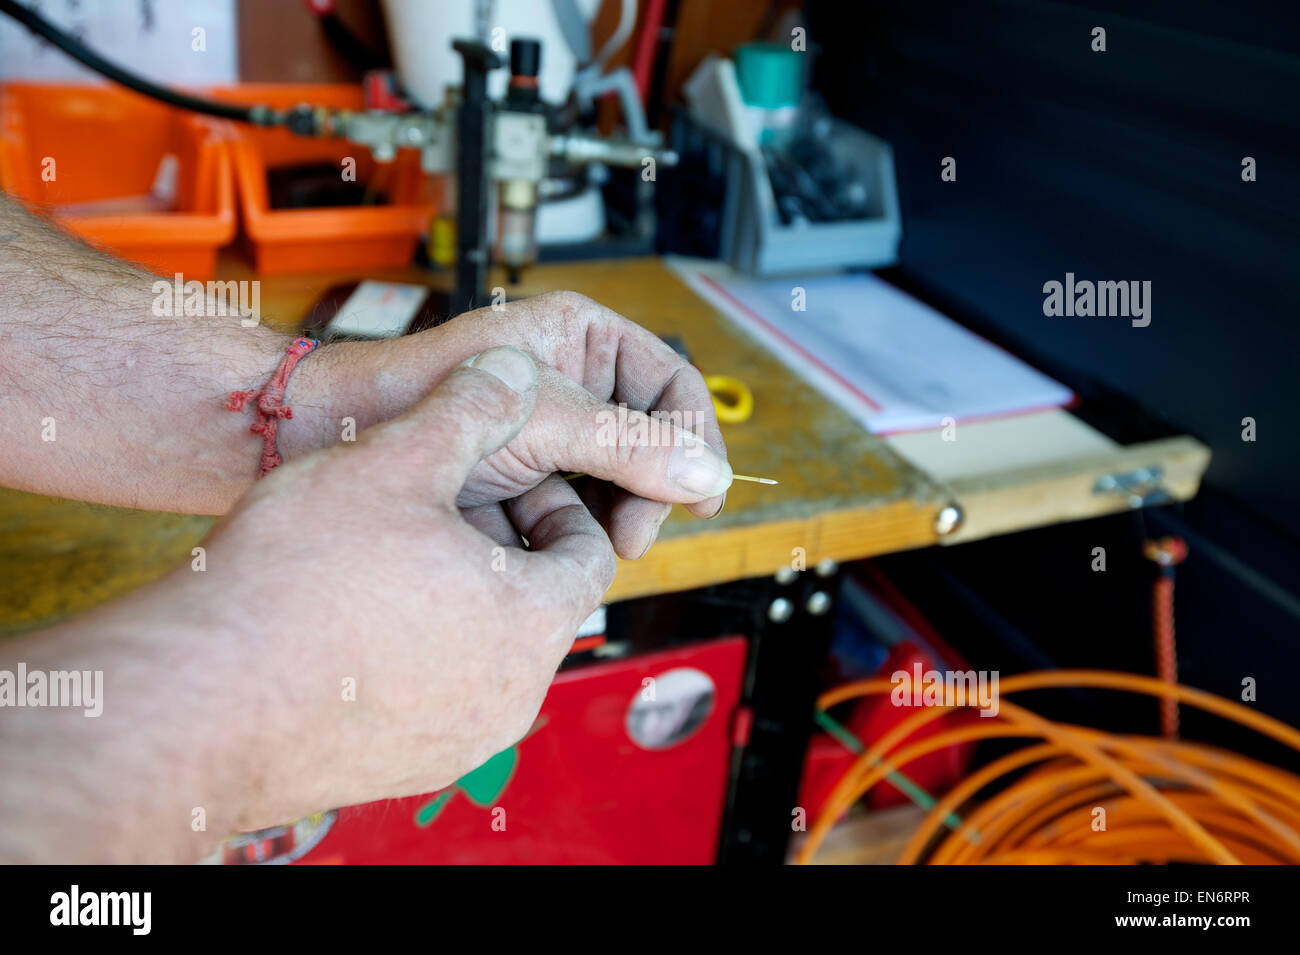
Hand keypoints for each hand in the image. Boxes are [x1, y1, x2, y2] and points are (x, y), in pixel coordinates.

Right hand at [193, 347, 616, 827]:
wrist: (196, 699)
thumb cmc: (297, 581)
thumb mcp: (393, 461)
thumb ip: (467, 409)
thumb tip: (512, 369)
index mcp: (531, 622)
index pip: (589, 552)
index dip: (551, 499)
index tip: (500, 477)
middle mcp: (511, 696)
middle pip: (537, 601)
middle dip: (499, 544)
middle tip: (434, 508)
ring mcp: (458, 740)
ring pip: (485, 648)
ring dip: (455, 595)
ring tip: (386, 553)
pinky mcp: (403, 766)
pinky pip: (435, 694)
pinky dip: (417, 649)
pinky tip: (351, 613)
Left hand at [295, 291, 732, 559]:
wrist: (336, 436)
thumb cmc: (419, 401)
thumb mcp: (543, 420)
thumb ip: (629, 447)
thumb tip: (708, 477)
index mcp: (585, 337)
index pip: (672, 386)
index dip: (692, 439)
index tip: (696, 495)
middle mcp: (574, 382)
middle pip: (650, 441)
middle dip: (647, 489)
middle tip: (632, 535)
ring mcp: (549, 432)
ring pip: (616, 482)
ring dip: (611, 516)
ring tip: (590, 542)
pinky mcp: (526, 476)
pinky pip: (577, 507)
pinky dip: (573, 530)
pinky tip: (551, 543)